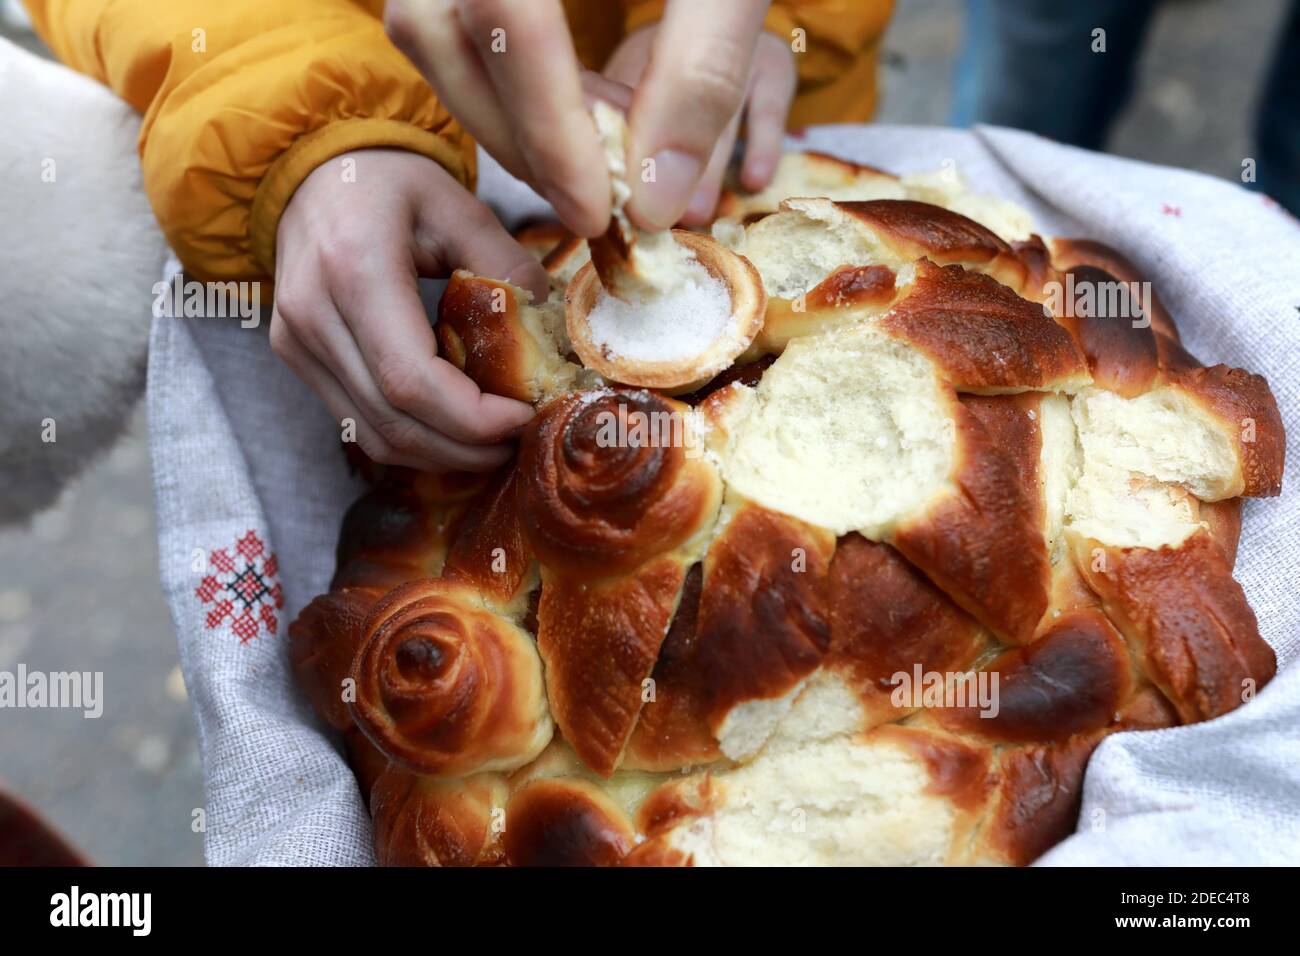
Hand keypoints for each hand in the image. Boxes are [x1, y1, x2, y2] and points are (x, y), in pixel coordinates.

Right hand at [269, 148, 548, 472]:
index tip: (523, 415)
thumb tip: (548, 326)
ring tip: (494, 442)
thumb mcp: (456, 205)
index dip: (471, 417)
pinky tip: (454, 431)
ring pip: (373, 434)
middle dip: (465, 445)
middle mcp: (312, 313)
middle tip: (520, 439)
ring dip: (440, 453)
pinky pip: (358, 423)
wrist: (313, 173)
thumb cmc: (389, 183)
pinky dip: (412, 439)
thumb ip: (504, 263)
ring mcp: (296, 341)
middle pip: (394, 419)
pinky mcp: (296, 357)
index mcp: (353, 268)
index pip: (411, 379)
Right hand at [385, 0, 786, 233]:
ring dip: (500, 116)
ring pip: (427, 29)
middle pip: (443, 29)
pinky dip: (499, 79)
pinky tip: (569, 109)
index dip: (549, 125)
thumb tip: (655, 201)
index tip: (600, 208)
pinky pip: (445, 16)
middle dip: (519, 136)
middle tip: (591, 203)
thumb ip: (701, 74)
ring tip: (583, 163)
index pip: (508, 13)